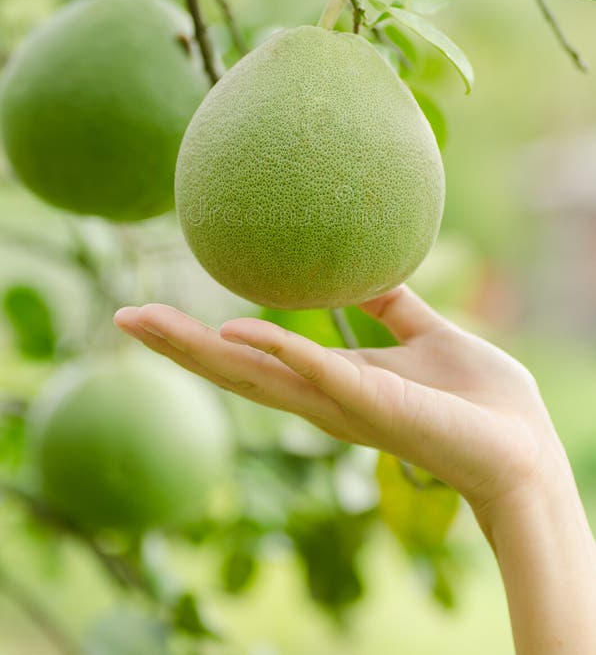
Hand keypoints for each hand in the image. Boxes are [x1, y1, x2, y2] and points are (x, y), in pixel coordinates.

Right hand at [114, 285, 566, 522]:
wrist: (523, 445)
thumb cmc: (477, 397)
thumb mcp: (427, 333)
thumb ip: (393, 305)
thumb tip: (367, 268)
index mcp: (331, 383)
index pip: (252, 360)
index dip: (203, 338)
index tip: (157, 316)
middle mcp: (323, 400)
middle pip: (235, 372)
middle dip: (178, 346)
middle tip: (124, 316)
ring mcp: (343, 405)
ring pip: (257, 377)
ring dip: (200, 348)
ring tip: (147, 322)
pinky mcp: (374, 404)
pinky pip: (320, 372)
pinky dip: (279, 351)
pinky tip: (238, 330)